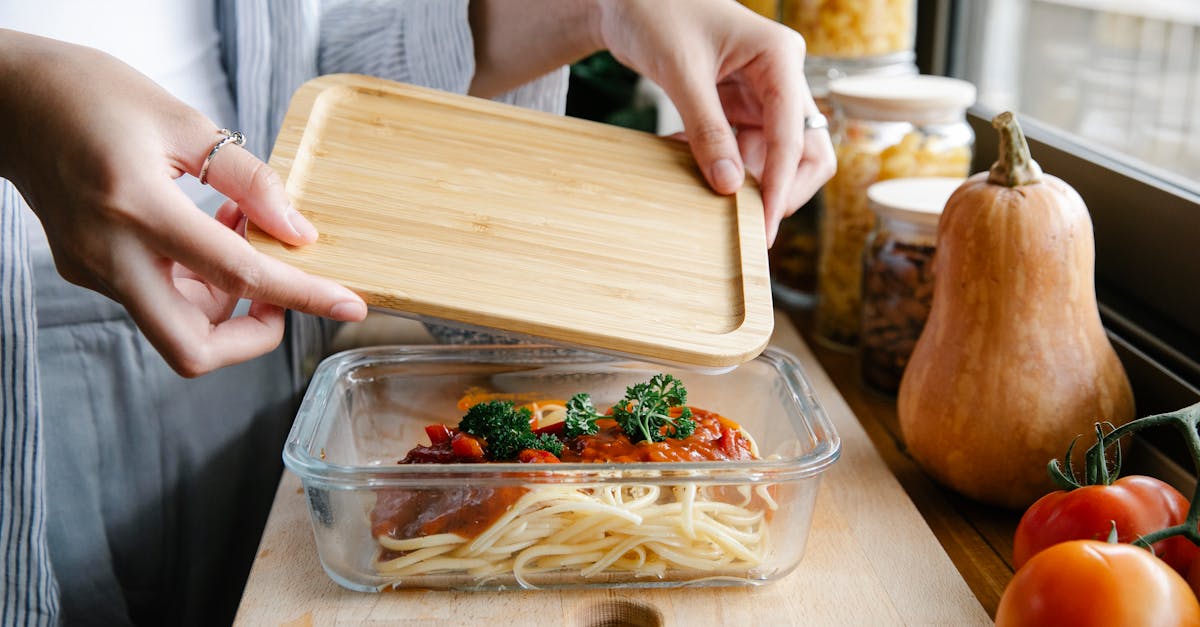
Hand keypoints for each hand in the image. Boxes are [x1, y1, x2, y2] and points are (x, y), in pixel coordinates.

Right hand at [0, 30, 366, 376]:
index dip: (303, 296)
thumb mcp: (182, 122)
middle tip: (283, 289)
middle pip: (193, 348)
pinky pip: (157, 299)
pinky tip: (211, 228)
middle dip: (254, 336)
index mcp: (136, 206)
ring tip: (243, 228)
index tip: (351, 306)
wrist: (10, 100)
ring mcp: (93, 270)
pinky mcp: (89, 271)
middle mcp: (109, 253)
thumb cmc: (88, 94)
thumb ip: (249, 180)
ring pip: (175, 329)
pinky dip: (199, 281)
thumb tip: (299, 231)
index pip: (237, 275)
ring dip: (228, 299)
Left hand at [594, 0, 835, 245]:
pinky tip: (683, 154)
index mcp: (780, 57)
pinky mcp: (740, 105)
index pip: (794, 135)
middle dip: (782, 189)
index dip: (782, 185)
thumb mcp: (680, 72)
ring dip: (743, 178)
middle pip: (807, 151)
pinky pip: (745, 149)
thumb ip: (706, 129)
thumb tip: (728, 187)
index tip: (765, 227)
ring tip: (697, 180)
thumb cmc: (655, 13)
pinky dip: (720, 163)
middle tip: (747, 224)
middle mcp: (781, 76)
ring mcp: (763, 93)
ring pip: (775, 156)